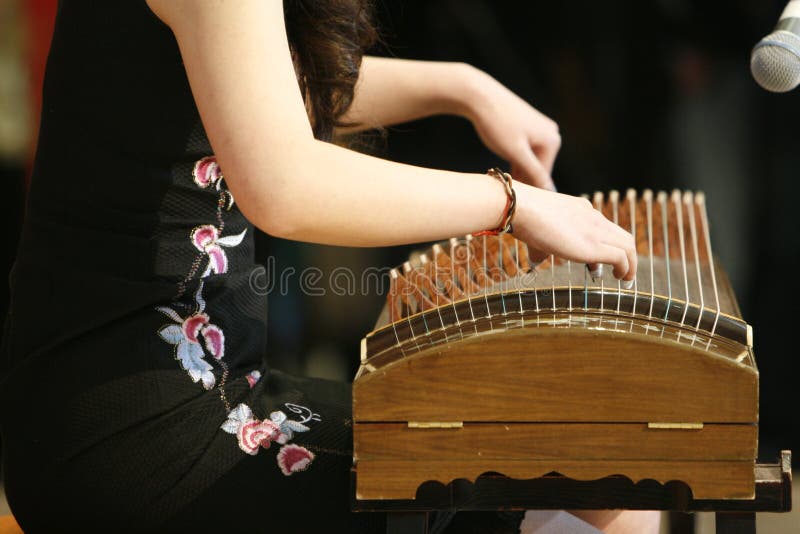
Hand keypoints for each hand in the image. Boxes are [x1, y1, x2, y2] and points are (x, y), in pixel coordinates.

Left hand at [462, 67, 560, 189]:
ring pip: (528, 160)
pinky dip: (513, 159)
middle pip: (536, 168)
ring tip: (499, 181)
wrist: (479, 95)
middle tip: (504, 193)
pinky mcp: (526, 125)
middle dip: (521, 179)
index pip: (543, 177)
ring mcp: (539, 128)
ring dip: (515, 170)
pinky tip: (500, 168)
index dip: (528, 191)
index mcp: (552, 141)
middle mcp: (550, 133)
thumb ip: (534, 172)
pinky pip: (523, 150)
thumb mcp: (516, 152)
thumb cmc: (497, 124)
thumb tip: (550, 191)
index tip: (515, 203)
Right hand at [512, 184, 636, 283]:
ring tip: (625, 278)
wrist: (523, 208)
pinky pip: (622, 257)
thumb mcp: (537, 230)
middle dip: (626, 254)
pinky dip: (626, 269)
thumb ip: (541, 247)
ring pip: (628, 245)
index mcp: (581, 209)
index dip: (605, 245)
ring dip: (630, 264)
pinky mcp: (595, 245)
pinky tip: (620, 278)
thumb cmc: (523, 217)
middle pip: (622, 235)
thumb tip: (537, 260)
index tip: (599, 261)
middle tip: (621, 271)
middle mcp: (593, 217)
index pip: (603, 227)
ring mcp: (596, 230)